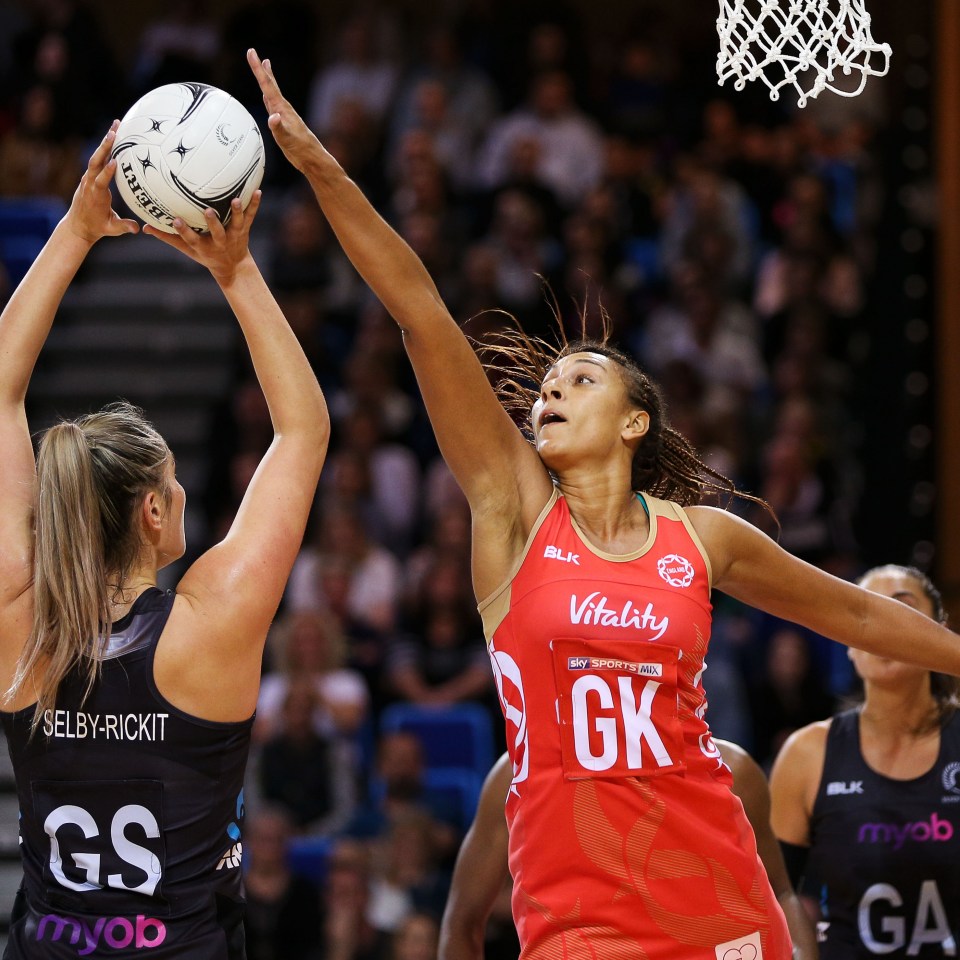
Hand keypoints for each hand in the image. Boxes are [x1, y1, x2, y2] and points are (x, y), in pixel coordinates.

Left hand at [65, 122, 140, 243]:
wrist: (78, 225)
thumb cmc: (97, 227)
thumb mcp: (111, 229)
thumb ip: (124, 227)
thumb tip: (137, 229)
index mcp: (96, 195)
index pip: (101, 181)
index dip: (107, 172)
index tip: (114, 160)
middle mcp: (90, 183)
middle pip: (96, 161)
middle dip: (105, 146)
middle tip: (114, 131)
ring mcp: (89, 177)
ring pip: (97, 156)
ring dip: (106, 141)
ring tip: (116, 125)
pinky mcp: (90, 175)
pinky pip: (98, 158)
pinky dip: (105, 147)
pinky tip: (114, 136)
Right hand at [142, 193, 260, 286]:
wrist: (232, 266)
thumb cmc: (205, 254)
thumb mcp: (186, 248)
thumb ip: (166, 237)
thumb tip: (144, 227)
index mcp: (203, 246)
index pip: (190, 238)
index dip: (183, 230)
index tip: (175, 220)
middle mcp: (219, 241)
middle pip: (216, 232)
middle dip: (212, 222)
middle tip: (207, 211)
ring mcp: (233, 235)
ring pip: (236, 223)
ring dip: (237, 212)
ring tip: (236, 199)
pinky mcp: (244, 230)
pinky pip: (250, 216)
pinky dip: (254, 204)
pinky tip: (258, 191)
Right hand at [247, 48, 331, 173]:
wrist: (311, 158)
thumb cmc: (301, 149)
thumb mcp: (287, 139)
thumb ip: (278, 127)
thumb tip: (273, 117)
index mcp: (282, 109)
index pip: (267, 85)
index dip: (258, 69)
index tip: (252, 52)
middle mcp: (283, 109)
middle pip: (270, 85)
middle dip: (261, 69)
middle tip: (254, 53)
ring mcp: (283, 115)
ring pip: (272, 93)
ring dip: (266, 80)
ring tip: (264, 67)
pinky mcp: (283, 123)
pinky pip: (272, 106)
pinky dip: (267, 98)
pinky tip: (266, 97)